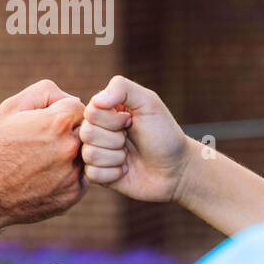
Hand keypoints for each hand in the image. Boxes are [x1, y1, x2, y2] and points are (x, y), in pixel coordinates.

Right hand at [0, 79, 85, 225]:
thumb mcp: (12, 108)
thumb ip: (46, 92)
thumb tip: (72, 99)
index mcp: (58, 123)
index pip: (79, 107)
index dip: (61, 113)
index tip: (46, 124)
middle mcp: (71, 148)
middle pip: (86, 131)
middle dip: (70, 133)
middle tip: (45, 143)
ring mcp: (74, 173)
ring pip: (86, 154)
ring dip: (72, 154)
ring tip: (45, 160)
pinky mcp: (74, 194)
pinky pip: (81, 177)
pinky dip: (68, 175)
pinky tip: (46, 177)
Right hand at [80, 75, 190, 202]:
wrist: (176, 169)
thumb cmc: (164, 133)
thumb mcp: (149, 102)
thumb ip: (122, 88)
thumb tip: (96, 100)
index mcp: (106, 110)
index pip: (91, 111)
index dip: (112, 120)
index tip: (131, 121)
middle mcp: (98, 130)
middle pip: (87, 133)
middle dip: (115, 139)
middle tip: (131, 139)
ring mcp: (97, 153)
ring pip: (89, 154)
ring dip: (116, 157)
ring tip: (129, 156)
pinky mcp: (99, 175)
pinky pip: (92, 174)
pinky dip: (113, 173)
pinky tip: (125, 170)